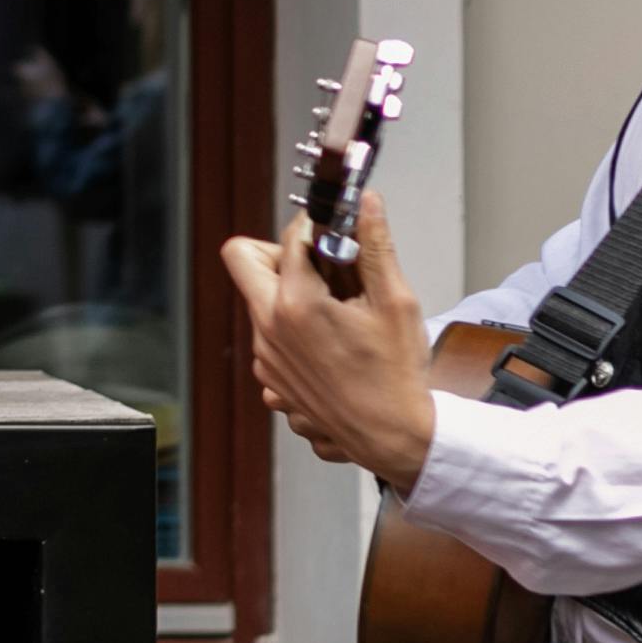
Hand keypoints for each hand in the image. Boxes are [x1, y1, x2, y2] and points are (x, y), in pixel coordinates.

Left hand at [219, 188, 435, 487]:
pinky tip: (331, 343)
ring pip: (259, 300)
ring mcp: (265, 358)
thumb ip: (375, 246)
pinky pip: (268, 336)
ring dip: (290, 294)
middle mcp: (268, 330)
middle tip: (322, 266)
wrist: (393, 437)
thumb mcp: (395, 302)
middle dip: (281, 252)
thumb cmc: (396, 377)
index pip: (289, 236)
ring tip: (338, 312)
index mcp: (295, 304)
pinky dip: (293, 330)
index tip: (337, 232)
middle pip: (245, 259)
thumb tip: (367, 205)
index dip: (317, 226)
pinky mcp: (270, 379)